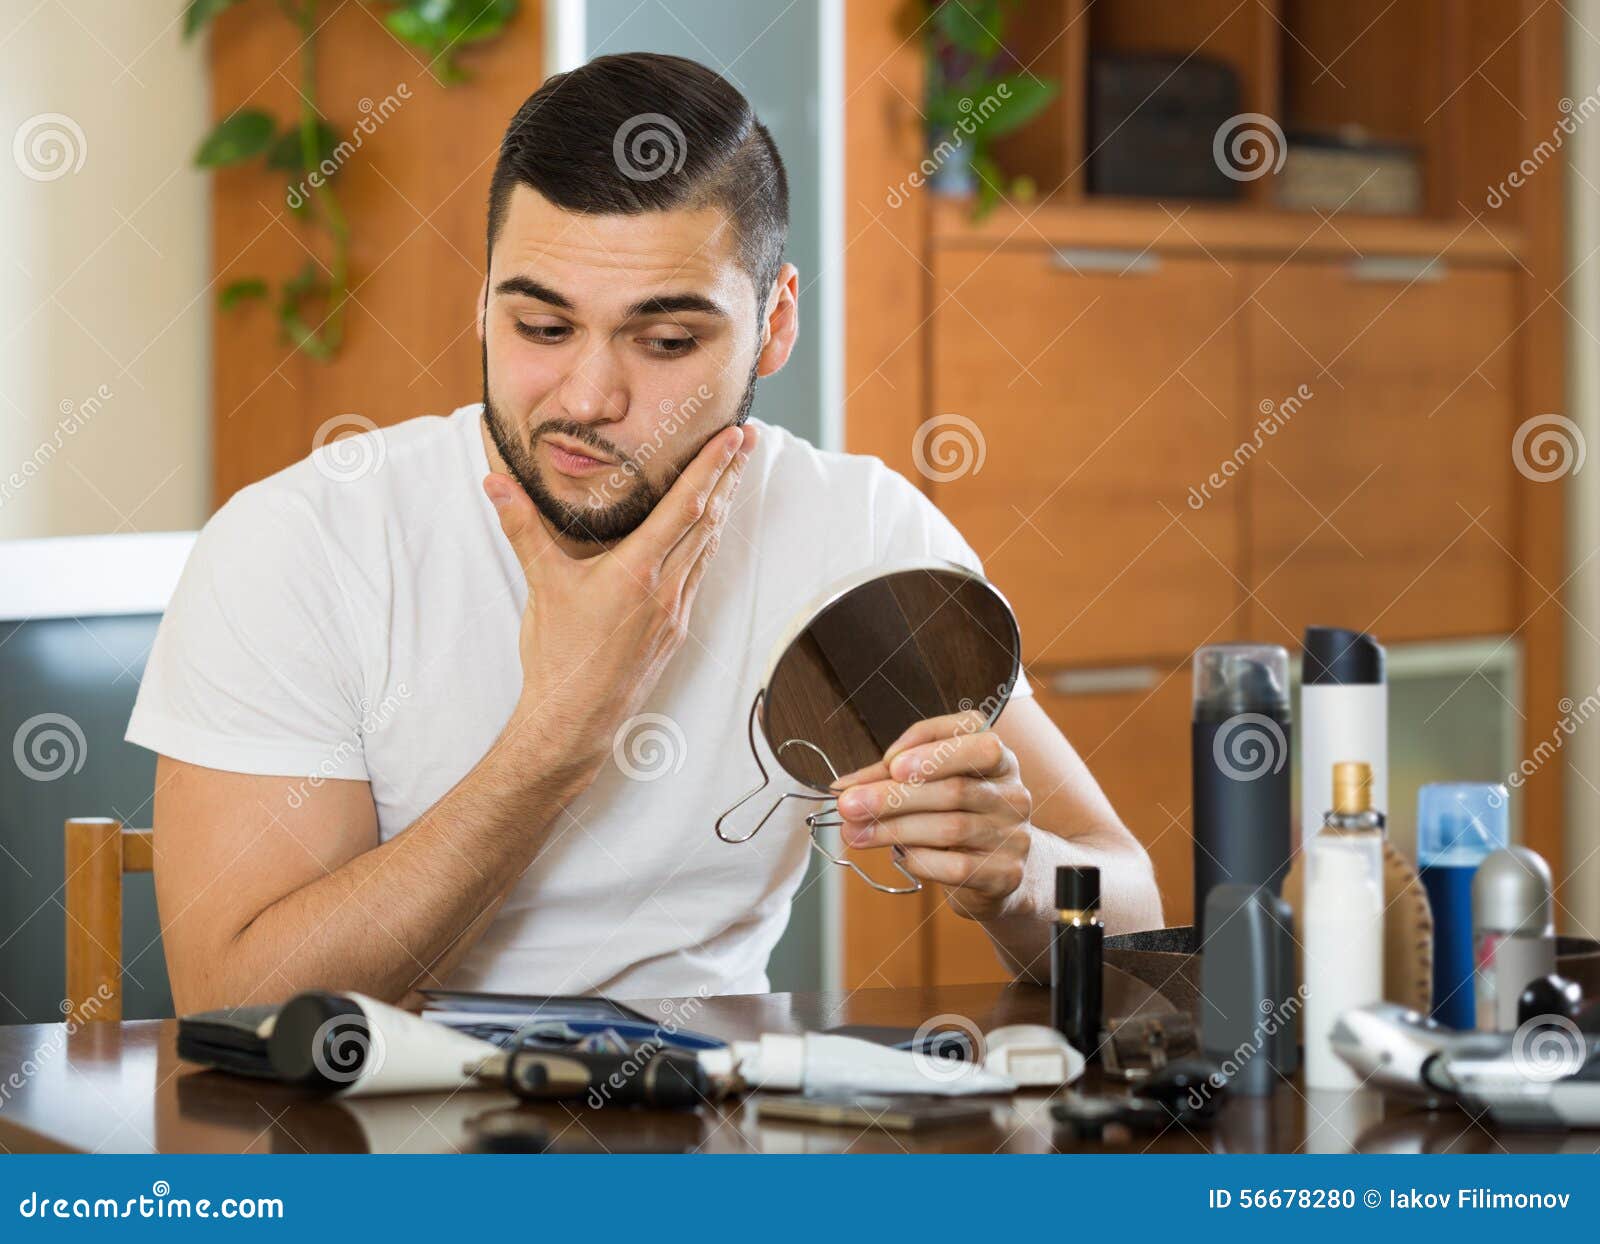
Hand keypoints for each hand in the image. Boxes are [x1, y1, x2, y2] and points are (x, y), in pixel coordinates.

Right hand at [483, 423, 754, 783]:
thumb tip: (495, 482)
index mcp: (636, 572)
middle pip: (709, 520)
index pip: (685, 507)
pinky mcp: (675, 628)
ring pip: (709, 546)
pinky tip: (709, 530)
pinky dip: (708, 542)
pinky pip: (700, 573)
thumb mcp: (540, 585)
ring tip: (735, 473)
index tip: (732, 437)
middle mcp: (666, 589)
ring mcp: (675, 610)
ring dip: (724, 506)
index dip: (711, 468)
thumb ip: (521, 528)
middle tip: (748, 437)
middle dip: (730, 476)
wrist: (576, 720)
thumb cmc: (558, 657)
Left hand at [831, 711, 1033, 920]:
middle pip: (953, 788)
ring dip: (893, 830)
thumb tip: (843, 788)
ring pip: (950, 828)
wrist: (1001, 873)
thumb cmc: (958, 819)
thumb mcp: (930, 790)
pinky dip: (919, 860)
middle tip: (849, 804)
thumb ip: (890, 781)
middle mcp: (1012, 792)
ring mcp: (1013, 834)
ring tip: (855, 833)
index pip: (973, 733)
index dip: (930, 744)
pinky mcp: (1005, 873)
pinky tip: (898, 856)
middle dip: (893, 796)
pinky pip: (956, 866)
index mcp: (996, 758)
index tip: (891, 762)